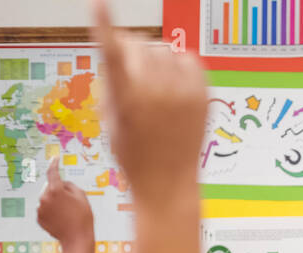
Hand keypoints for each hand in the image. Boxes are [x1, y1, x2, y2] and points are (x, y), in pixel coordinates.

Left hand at [36, 162, 94, 247]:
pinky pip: (45, 210)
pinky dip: (52, 212)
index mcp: (55, 190)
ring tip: (68, 215)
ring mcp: (40, 208)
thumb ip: (70, 185)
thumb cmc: (83, 218)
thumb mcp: (82, 197)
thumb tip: (61, 183)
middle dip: (59, 192)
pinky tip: (62, 220)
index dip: (54, 164)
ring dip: (55, 203)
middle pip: (51, 188)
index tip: (54, 158)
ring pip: (47, 199)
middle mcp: (44, 197)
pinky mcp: (39, 217)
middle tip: (72, 204)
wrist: (77, 239)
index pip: (53, 172)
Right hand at [92, 0, 206, 204]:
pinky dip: (178, 63)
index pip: (112, 53)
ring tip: (150, 82)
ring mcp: (183, 94)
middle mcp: (156, 93)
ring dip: (152, 57)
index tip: (99, 3)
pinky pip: (189, 59)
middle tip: (127, 66)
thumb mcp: (110, 117)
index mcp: (126, 99)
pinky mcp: (203, 97)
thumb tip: (119, 52)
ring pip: (162, 49)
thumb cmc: (134, 154)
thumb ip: (112, 81)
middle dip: (128, 49)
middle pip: (138, 44)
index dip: (104, 25)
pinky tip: (172, 80)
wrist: (169, 184)